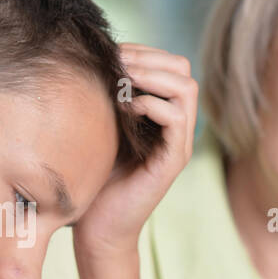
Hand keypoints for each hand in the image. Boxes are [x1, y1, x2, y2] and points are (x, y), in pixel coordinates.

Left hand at [73, 44, 198, 260]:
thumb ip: (106, 95)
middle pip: (184, 70)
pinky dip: (152, 105)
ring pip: (186, 89)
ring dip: (152, 77)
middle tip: (117, 66)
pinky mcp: (172, 162)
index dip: (144, 51)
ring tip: (123, 83)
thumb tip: (91, 55)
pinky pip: (177, 120)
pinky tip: (125, 109)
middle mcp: (176, 126)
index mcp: (161, 114)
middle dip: (149, 59)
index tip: (111, 55)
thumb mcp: (98, 125)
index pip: (171, 64)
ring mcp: (178, 144)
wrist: (98, 227)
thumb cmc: (93, 177)